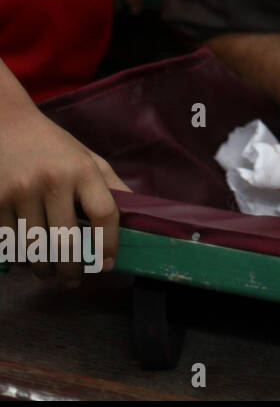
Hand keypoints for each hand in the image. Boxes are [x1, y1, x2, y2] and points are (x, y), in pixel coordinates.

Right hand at [0, 104, 128, 283]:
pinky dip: (20, 256)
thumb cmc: (55, 147)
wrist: (8, 125)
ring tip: (52, 274)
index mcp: (83, 170)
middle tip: (75, 281)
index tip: (108, 264)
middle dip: (73, 269)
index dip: (108, 245)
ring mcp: (20, 191)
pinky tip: (29, 259)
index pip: (105, 215)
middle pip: (67, 241)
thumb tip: (139, 215)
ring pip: (35, 248)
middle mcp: (52, 181)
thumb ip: (112, 187)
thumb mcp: (90, 159)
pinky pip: (10, 240)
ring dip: (45, 269)